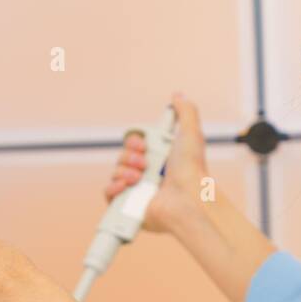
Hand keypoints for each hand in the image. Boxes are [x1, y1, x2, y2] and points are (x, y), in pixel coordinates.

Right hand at [104, 92, 209, 233]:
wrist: (186, 198)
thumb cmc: (192, 170)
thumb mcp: (191, 133)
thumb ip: (186, 111)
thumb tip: (178, 95)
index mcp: (158, 159)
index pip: (134, 145)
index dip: (135, 142)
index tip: (143, 144)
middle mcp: (147, 175)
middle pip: (122, 156)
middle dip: (130, 156)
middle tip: (144, 162)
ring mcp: (137, 191)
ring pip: (115, 173)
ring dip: (124, 171)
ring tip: (140, 178)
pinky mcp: (127, 207)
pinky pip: (108, 192)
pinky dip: (114, 187)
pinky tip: (128, 186)